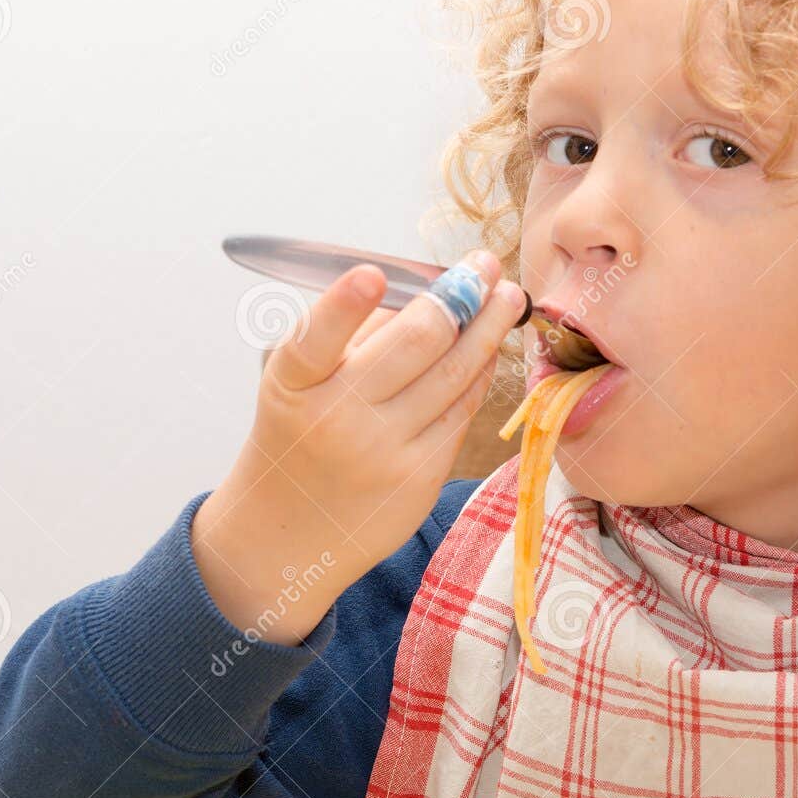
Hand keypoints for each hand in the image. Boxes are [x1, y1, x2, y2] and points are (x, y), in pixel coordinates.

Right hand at [192, 251, 524, 641]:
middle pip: (414, 346)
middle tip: (485, 266)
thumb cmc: (300, 432)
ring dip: (489, 330)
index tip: (370, 274)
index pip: (314, 340)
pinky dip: (479, 375)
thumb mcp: (301, 382)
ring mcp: (381, 453)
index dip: (342, 307)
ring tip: (509, 297)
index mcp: (293, 383)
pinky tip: (490, 350)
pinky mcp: (418, 480)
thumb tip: (428, 287)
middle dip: (460, 297)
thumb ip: (354, 335)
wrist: (288, 531)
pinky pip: (461, 413)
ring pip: (453, 376)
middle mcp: (335, 418)